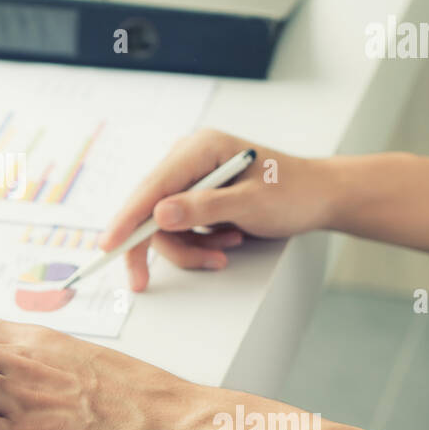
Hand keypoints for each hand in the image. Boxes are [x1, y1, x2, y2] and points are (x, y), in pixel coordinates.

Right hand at [98, 128, 334, 290]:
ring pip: (164, 225)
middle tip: (139, 281)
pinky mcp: (196, 196)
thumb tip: (160, 214)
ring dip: (190, 247)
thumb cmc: (294, 193)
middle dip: (158, 245)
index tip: (108, 245)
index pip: (152, 186)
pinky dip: (199, 243)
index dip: (126, 218)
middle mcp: (189, 159)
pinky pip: (180, 228)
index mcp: (200, 148)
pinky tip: (228, 241)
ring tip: (225, 251)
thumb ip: (205, 208)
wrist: (320, 197)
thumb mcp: (252, 203)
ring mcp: (191, 178)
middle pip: (149, 208)